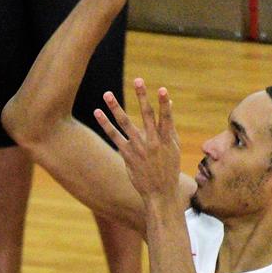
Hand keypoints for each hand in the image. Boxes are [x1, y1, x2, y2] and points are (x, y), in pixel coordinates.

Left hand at [93, 78, 186, 207]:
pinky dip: (105, 124)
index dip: (164, 103)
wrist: (160, 192)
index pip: (166, 117)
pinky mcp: (127, 154)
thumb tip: (169, 104)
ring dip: (115, 107)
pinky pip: (114, 136)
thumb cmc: (168, 168)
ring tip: (107, 94)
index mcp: (166, 139)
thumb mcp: (174, 147)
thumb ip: (169, 125)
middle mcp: (152, 141)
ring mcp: (138, 148)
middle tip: (137, 80)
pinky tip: (97, 112)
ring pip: (125, 123)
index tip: (162, 89)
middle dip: (142, 96)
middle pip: (146, 115)